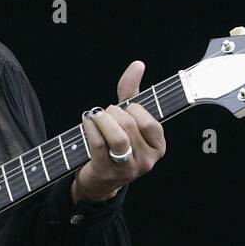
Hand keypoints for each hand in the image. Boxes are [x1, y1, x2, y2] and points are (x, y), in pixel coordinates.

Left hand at [72, 60, 166, 202]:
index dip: (134, 110)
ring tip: (95, 116)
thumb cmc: (116, 146)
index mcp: (158, 147)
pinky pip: (98, 144)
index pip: (151, 123)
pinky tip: (86, 121)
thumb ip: (133, 92)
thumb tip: (138, 65)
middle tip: (105, 114)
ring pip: (117, 137)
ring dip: (102, 120)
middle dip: (113, 113)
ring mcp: (127, 169)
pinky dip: (90, 128)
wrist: (99, 180)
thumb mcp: (128, 119)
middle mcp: (146, 160)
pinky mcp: (106, 171)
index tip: (125, 109)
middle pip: (130, 126)